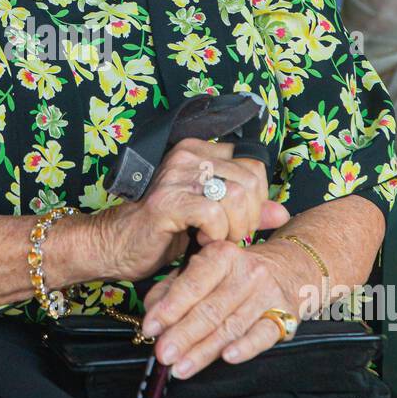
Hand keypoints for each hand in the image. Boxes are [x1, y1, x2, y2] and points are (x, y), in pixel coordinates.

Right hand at [99, 137, 288, 282]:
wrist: (114, 246)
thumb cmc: (161, 232)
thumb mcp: (211, 218)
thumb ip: (246, 211)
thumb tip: (282, 213)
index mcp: (197, 151)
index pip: (253, 164)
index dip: (257, 198)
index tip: (240, 220)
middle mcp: (187, 155)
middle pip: (251, 180)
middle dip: (250, 217)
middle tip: (230, 236)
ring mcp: (175, 175)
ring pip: (236, 195)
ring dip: (235, 228)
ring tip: (216, 240)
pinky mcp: (167, 201)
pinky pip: (214, 214)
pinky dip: (216, 234)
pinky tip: (201, 241)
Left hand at [139, 238, 298, 378]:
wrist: (290, 266)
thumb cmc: (238, 271)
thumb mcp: (207, 267)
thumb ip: (175, 286)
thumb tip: (151, 310)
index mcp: (222, 255)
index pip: (192, 284)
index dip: (169, 308)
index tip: (151, 327)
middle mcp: (246, 272)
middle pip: (210, 309)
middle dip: (183, 335)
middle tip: (163, 354)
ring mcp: (266, 294)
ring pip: (231, 326)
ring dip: (204, 350)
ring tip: (182, 367)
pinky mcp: (284, 314)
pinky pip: (263, 334)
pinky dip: (245, 347)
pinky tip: (228, 357)